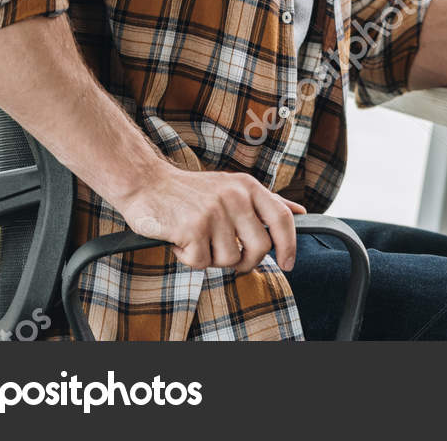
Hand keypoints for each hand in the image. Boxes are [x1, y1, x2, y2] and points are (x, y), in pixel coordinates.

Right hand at [113, 166, 305, 273]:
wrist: (146, 184)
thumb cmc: (191, 192)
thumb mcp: (233, 187)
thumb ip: (266, 201)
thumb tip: (300, 212)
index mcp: (248, 186)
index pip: (282, 218)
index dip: (290, 244)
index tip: (288, 264)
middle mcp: (235, 197)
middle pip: (260, 248)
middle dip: (247, 262)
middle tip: (229, 258)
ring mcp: (214, 212)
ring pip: (230, 260)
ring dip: (212, 258)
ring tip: (197, 238)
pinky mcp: (193, 228)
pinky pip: (202, 263)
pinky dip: (189, 259)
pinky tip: (180, 240)